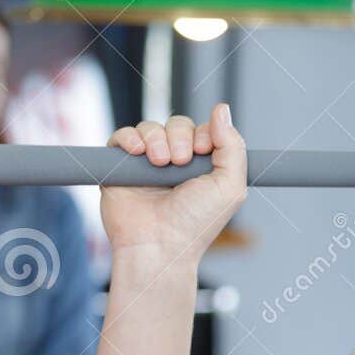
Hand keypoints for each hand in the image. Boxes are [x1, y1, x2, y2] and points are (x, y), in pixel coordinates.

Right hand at [100, 104, 245, 262]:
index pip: (203, 130)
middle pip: (177, 124)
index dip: (204, 134)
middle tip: (180, 161)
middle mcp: (175, 164)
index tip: (203, 151)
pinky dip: (129, 138)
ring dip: (156, 138)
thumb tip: (221, 108)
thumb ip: (233, 146)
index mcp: (202, 167)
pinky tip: (138, 152)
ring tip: (159, 162)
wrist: (159, 246)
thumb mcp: (229, 187)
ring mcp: (147, 165)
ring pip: (150, 128)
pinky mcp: (121, 168)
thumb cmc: (196, 224)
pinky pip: (122, 137)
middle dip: (180, 136)